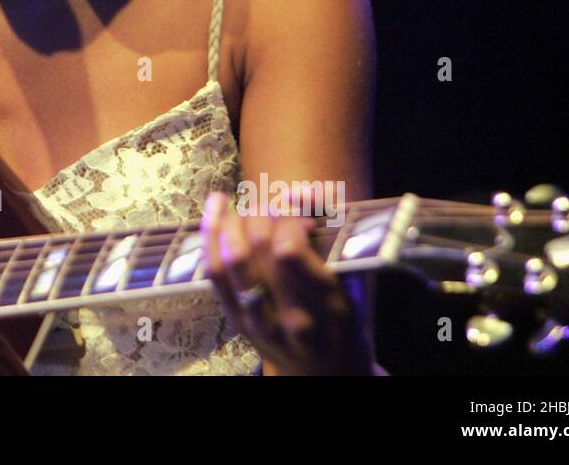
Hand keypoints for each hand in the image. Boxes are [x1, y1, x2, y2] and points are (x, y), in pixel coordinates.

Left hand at [200, 190, 372, 374]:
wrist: (324, 375)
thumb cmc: (344, 322)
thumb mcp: (357, 284)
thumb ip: (336, 236)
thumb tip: (301, 192)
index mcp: (328, 308)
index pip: (287, 252)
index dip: (286, 217)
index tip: (298, 207)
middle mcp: (289, 318)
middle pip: (257, 247)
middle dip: (264, 213)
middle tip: (274, 205)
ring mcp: (259, 322)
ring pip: (231, 258)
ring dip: (233, 220)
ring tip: (243, 204)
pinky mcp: (236, 321)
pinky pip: (214, 272)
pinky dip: (211, 235)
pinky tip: (215, 209)